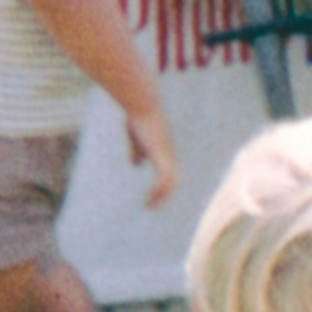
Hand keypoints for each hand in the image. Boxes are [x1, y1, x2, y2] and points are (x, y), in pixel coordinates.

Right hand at [121, 94, 179, 208]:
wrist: (144, 104)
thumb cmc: (139, 117)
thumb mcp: (137, 138)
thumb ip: (138, 151)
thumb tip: (136, 165)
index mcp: (166, 149)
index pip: (172, 171)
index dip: (167, 184)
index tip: (158, 196)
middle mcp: (170, 152)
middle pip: (175, 178)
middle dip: (166, 194)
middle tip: (155, 207)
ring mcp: (167, 153)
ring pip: (172, 181)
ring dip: (163, 196)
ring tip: (151, 207)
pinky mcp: (161, 154)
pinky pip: (164, 179)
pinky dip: (159, 191)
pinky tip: (149, 200)